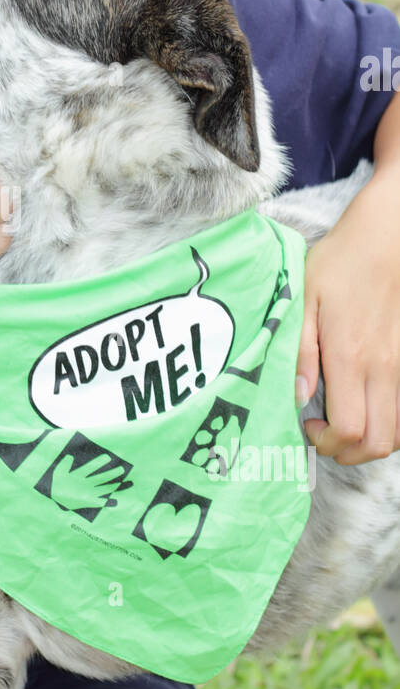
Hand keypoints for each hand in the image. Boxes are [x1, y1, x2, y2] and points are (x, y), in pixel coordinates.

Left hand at [295, 174, 399, 464]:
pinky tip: (373, 407)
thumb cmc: (342, 262)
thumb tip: (297, 397)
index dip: (326, 442)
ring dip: (373, 441)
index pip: (349, 430)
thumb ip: (299, 351)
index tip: (308, 425)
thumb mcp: (304, 299)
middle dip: (348, 453)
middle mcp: (384, 368)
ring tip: (349, 423)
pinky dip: (394, 423)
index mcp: (350, 356)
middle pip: (378, 443)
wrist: (389, 235)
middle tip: (326, 436)